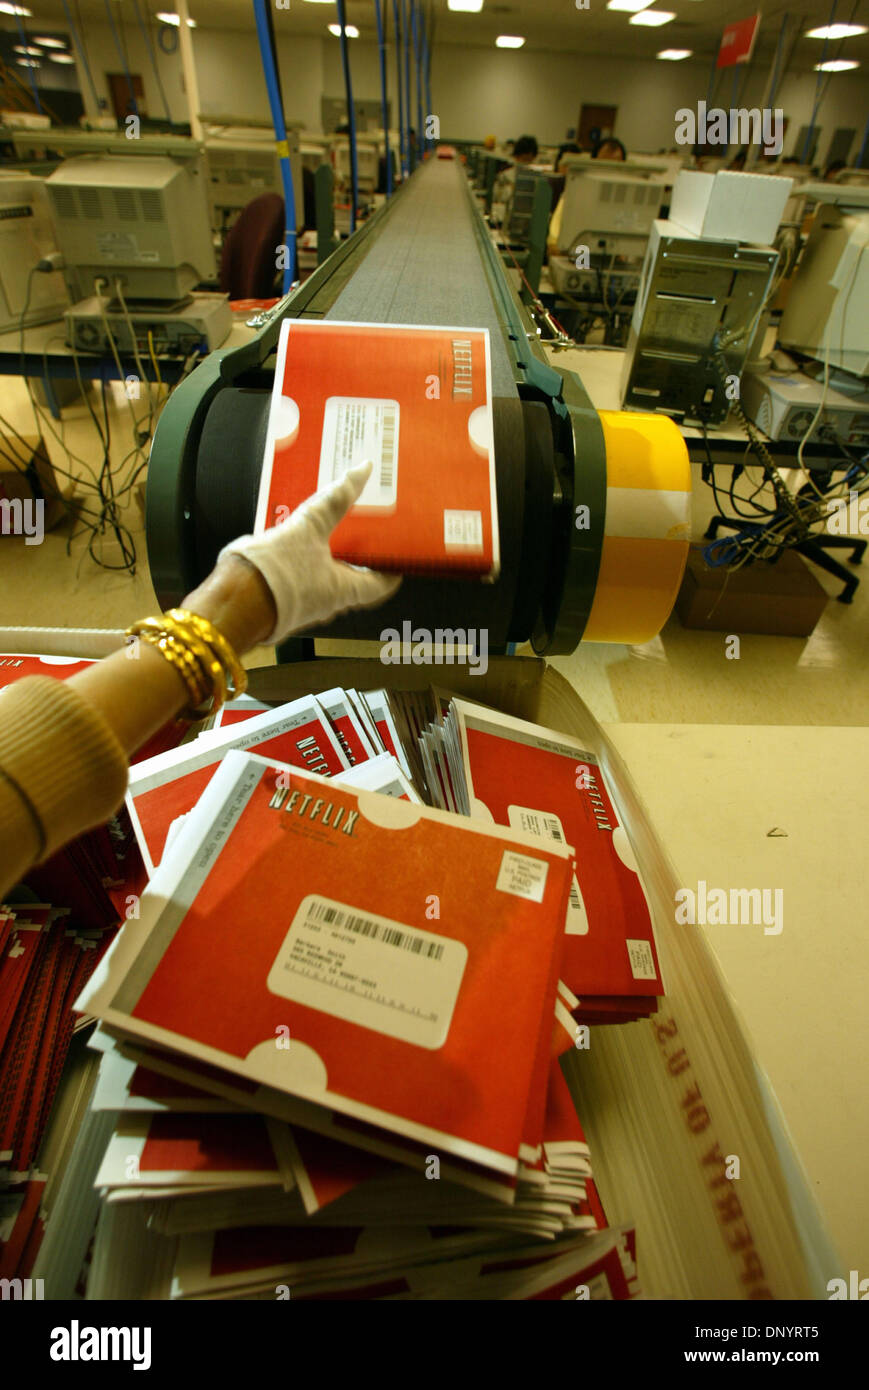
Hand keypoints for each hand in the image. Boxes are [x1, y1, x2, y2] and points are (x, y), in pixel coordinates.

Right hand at [216, 461, 401, 643]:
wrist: (230, 602)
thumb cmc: (275, 572)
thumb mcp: (309, 527)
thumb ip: (335, 500)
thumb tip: (362, 472)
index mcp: (344, 591)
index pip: (381, 584)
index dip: (391, 567)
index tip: (396, 550)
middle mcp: (327, 604)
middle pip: (352, 577)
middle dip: (356, 552)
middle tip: (361, 525)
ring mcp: (302, 605)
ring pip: (323, 577)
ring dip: (326, 554)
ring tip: (327, 525)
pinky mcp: (279, 602)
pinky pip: (299, 578)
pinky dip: (303, 559)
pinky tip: (294, 539)